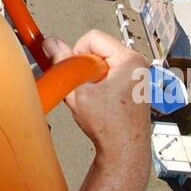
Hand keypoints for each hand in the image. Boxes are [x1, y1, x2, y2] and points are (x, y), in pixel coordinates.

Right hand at [42, 31, 150, 186]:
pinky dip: (98, 84)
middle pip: (98, 49)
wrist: (124, 152)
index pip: (93, 37)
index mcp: (130, 60)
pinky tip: (98, 102)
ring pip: (101, 63)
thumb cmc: (111, 128)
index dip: (77, 53)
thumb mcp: (79, 93)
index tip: (75, 72)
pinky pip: (108, 74)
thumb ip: (64, 65)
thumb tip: (53, 45)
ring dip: (90, 77)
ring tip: (91, 97)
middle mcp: (137, 65)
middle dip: (83, 67)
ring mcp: (136, 77)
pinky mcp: (132, 87)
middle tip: (83, 88)